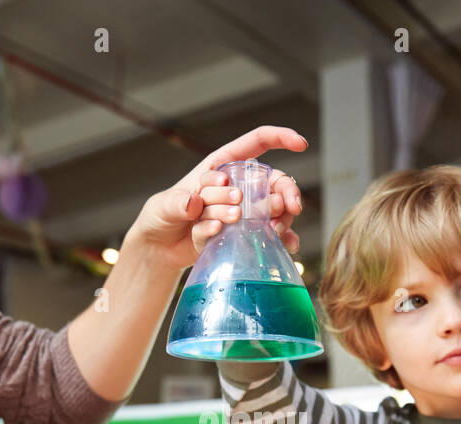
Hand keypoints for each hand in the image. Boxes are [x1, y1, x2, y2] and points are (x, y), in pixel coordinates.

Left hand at [124, 125, 307, 270]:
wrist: (160, 249)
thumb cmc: (161, 216)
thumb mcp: (164, 206)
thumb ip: (177, 202)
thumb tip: (193, 203)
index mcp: (222, 166)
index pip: (256, 143)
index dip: (281, 138)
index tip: (300, 144)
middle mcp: (238, 185)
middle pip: (274, 180)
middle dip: (286, 191)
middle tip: (287, 208)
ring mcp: (245, 211)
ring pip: (275, 208)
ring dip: (281, 218)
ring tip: (273, 232)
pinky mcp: (245, 234)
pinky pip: (269, 235)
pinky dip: (282, 240)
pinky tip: (288, 246)